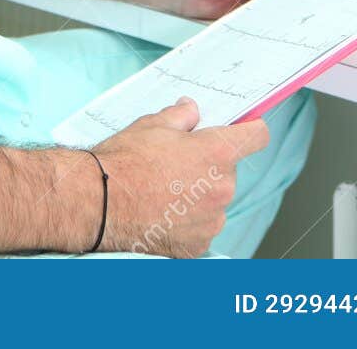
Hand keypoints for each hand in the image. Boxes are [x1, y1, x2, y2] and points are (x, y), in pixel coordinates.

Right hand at [92, 97, 268, 256]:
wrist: (100, 203)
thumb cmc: (126, 162)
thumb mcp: (152, 124)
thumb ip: (181, 116)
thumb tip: (191, 111)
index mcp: (217, 153)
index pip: (256, 136)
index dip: (250, 129)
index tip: (245, 130)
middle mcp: (222, 188)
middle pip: (229, 171)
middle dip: (209, 166)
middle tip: (178, 163)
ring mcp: (212, 221)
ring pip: (215, 202)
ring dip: (199, 197)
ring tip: (164, 192)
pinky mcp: (197, 246)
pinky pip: (201, 228)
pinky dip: (187, 222)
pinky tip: (161, 213)